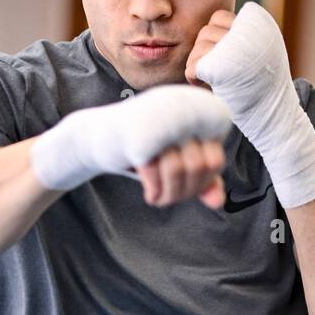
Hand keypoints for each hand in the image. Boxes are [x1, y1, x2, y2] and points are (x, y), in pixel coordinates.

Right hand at [31, 84, 230, 199]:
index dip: (204, 182)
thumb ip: (201, 179)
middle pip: (199, 166)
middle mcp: (179, 111)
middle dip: (186, 192)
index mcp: (193, 114)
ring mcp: (159, 121)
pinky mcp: (138, 137)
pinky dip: (156, 193)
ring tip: (160, 196)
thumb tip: (218, 203)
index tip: (187, 187)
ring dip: (171, 196)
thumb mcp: (176, 164)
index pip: (215, 160)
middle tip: (169, 195)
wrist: (96, 136)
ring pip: (181, 170)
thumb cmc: (143, 150)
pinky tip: (150, 194)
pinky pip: (158, 176)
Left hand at [193, 2, 314, 210]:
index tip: (218, 57)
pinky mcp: (223, 69)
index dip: (214, 37)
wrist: (277, 118)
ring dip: (196, 62)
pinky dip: (193, 75)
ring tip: (205, 79)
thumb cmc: (266, 90)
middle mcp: (250, 33)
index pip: (220, 17)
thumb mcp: (263, 54)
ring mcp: (237, 50)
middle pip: (206, 31)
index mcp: (260, 26)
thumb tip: (214, 29)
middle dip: (202, 51)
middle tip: (209, 71)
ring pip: (198, 46)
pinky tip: (200, 83)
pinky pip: (195, 64)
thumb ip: (243, 39)